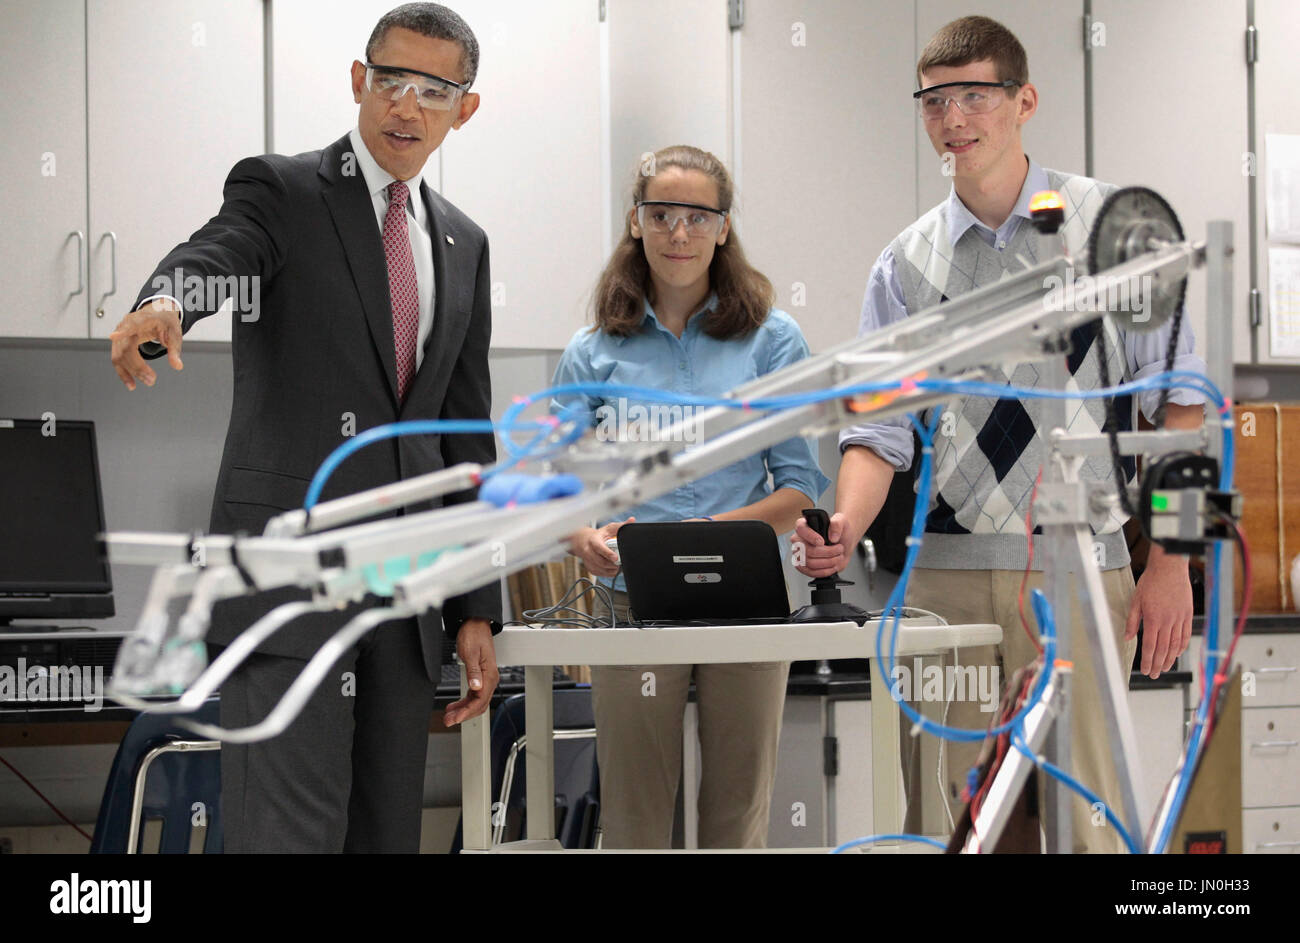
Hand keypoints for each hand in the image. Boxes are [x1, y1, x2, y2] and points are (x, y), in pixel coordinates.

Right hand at [109, 298, 183, 389]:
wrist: (158, 312)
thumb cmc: (166, 321)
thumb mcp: (175, 333)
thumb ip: (175, 349)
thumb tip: (177, 366)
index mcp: (143, 319)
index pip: (131, 324)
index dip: (122, 331)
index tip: (113, 336)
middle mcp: (127, 325)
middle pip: (126, 348)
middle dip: (137, 366)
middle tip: (152, 380)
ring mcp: (120, 334)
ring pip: (119, 356)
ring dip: (131, 371)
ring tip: (148, 381)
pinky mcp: (119, 343)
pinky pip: (117, 359)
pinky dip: (123, 372)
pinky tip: (131, 383)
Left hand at [443, 618, 498, 725]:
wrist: (475, 624)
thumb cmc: (473, 635)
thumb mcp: (470, 653)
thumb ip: (473, 672)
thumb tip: (476, 688)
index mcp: (489, 675)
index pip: (480, 700)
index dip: (467, 711)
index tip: (456, 718)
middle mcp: (489, 678)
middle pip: (479, 704)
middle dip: (464, 715)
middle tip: (449, 720)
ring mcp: (485, 678)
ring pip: (475, 701)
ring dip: (463, 710)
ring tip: (449, 715)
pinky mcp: (479, 676)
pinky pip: (473, 695)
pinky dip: (464, 702)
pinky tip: (454, 705)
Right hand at [568, 516, 633, 577]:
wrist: (584, 542)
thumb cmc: (599, 535)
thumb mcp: (609, 528)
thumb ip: (621, 526)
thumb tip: (632, 520)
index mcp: (593, 540)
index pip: (599, 548)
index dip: (607, 553)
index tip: (616, 558)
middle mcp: (588, 551)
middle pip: (600, 561)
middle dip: (611, 564)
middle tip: (620, 563)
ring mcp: (588, 560)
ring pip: (600, 569)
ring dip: (611, 569)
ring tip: (617, 566)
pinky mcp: (590, 567)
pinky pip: (600, 574)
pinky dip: (608, 573)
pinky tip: (613, 569)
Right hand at [792, 512, 852, 578]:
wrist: (843, 543)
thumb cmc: (839, 531)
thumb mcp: (842, 522)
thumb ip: (837, 525)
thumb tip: (832, 537)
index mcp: (804, 525)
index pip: (801, 529)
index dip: (810, 536)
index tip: (822, 541)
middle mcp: (799, 540)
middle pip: (806, 550)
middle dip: (827, 552)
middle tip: (839, 549)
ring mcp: (800, 554)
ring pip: (809, 563)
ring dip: (828, 562)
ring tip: (838, 557)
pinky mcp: (804, 566)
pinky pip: (810, 572)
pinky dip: (824, 571)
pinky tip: (832, 566)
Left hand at [1125, 548, 1192, 678]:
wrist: (1169, 568)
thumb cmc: (1151, 582)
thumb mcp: (1135, 600)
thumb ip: (1132, 621)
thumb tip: (1128, 638)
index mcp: (1153, 619)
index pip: (1151, 646)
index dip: (1148, 661)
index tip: (1146, 670)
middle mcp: (1168, 621)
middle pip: (1163, 649)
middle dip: (1158, 664)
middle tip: (1155, 675)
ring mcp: (1179, 618)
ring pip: (1176, 644)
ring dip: (1170, 659)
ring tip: (1165, 668)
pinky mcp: (1187, 614)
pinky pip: (1185, 635)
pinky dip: (1181, 646)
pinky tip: (1177, 653)